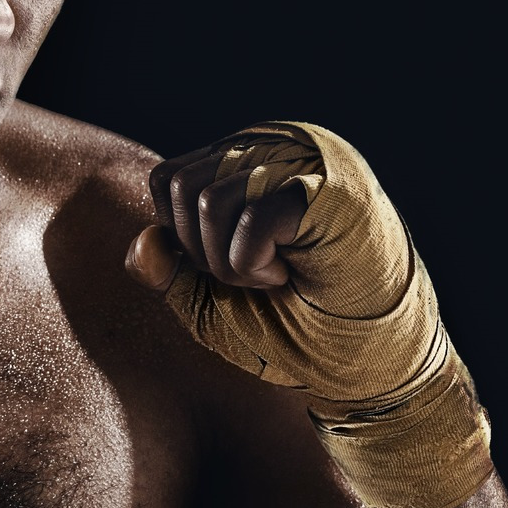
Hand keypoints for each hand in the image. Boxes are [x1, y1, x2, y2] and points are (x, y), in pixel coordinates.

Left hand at [120, 122, 490, 507]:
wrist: (365, 363)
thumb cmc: (295, 327)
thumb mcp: (211, 302)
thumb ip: (170, 269)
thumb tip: (141, 243)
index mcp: (248, 158)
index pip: (169, 180)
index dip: (180, 241)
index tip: (229, 272)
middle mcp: (275, 144)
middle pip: (181, 187)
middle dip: (201, 254)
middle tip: (253, 279)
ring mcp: (306, 159)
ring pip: (208, 200)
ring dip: (230, 263)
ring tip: (275, 278)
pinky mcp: (328, 187)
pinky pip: (250, 218)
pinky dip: (254, 264)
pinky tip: (291, 276)